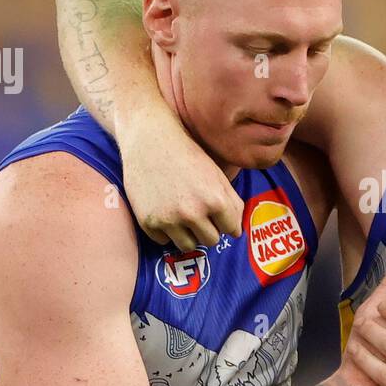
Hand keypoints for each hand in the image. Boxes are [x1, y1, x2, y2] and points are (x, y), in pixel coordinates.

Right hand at [117, 45, 243, 250]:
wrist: (150, 138)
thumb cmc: (188, 154)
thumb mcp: (217, 175)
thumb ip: (231, 202)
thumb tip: (236, 231)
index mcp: (216, 201)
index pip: (232, 230)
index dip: (226, 221)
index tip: (218, 214)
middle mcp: (193, 214)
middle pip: (210, 241)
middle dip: (208, 229)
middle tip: (198, 212)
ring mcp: (169, 220)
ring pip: (188, 246)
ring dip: (188, 234)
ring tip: (182, 214)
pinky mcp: (148, 222)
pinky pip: (164, 241)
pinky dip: (165, 231)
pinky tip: (163, 210)